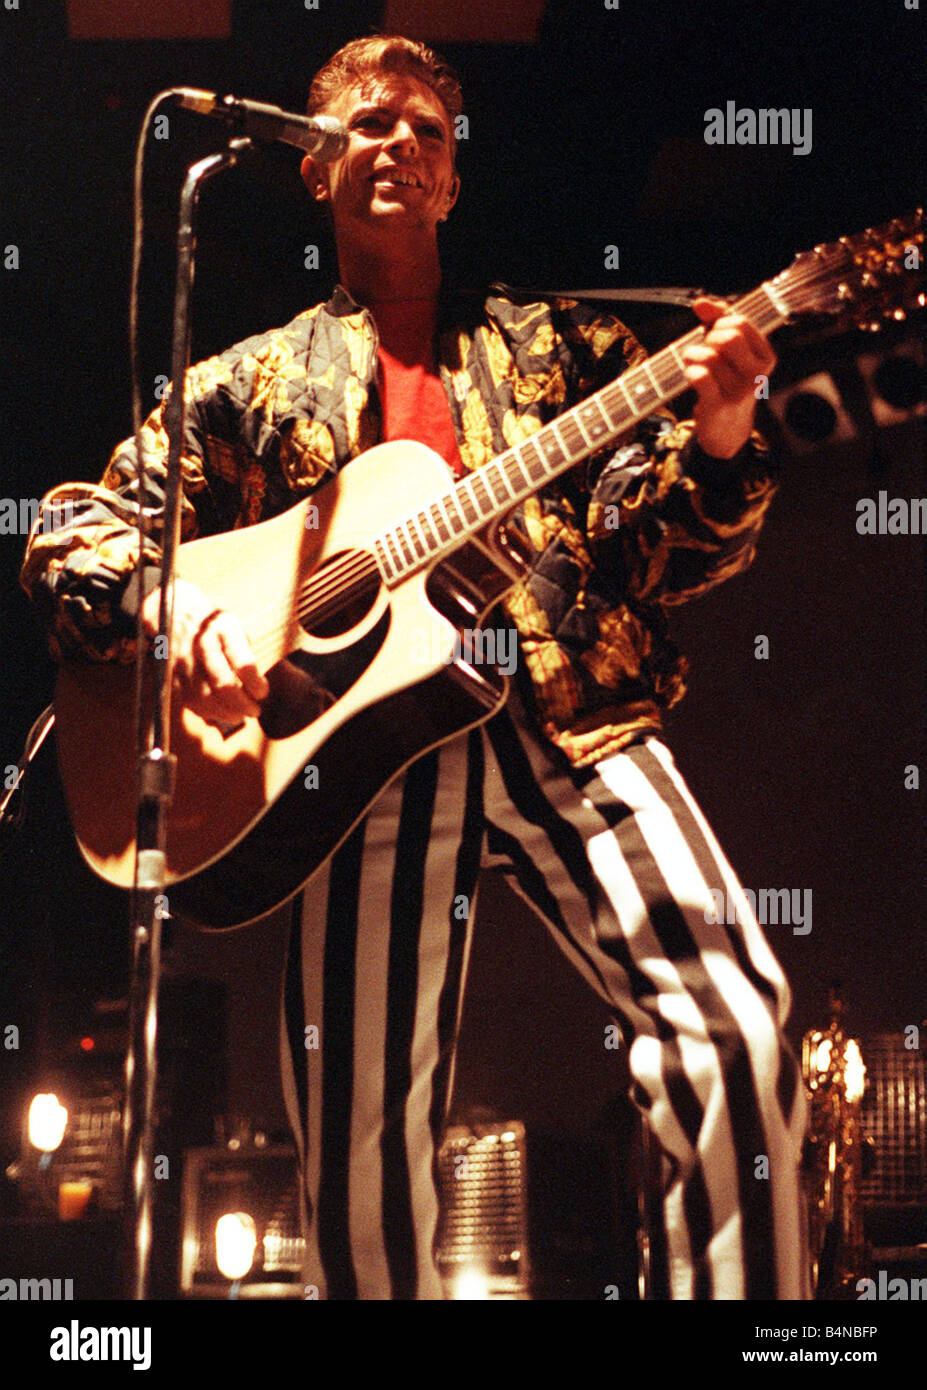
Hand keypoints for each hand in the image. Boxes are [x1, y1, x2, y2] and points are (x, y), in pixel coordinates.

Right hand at [141, 579, 268, 728]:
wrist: (173, 611)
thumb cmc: (212, 625)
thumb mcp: (233, 627)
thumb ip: (244, 654)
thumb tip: (256, 689)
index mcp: (222, 629)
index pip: (242, 661)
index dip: (255, 682)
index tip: (263, 693)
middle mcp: (201, 644)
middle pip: (222, 683)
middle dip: (241, 703)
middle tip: (255, 711)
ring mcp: (183, 660)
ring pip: (204, 697)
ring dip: (224, 712)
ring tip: (239, 716)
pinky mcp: (171, 674)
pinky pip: (188, 700)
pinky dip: (206, 711)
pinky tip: (219, 713)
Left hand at [682, 297, 776, 458]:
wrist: (726, 427)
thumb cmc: (727, 380)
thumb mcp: (731, 350)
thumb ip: (717, 319)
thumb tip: (700, 303)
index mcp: (765, 356)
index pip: (740, 322)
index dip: (720, 322)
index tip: (716, 333)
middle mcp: (757, 374)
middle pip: (727, 337)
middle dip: (709, 338)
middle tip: (705, 349)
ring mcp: (739, 391)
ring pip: (709, 356)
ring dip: (693, 354)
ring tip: (693, 361)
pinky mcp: (719, 404)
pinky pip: (700, 377)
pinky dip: (690, 370)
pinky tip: (691, 374)